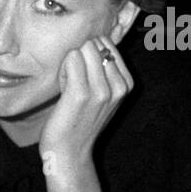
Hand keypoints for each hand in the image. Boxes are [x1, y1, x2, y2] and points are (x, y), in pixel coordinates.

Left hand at [38, 36, 132, 176]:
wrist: (70, 152)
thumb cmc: (79, 120)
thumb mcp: (103, 95)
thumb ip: (106, 70)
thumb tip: (98, 39)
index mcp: (127, 83)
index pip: (108, 44)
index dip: (90, 57)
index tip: (86, 80)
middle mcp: (119, 86)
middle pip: (95, 43)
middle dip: (80, 58)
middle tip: (74, 83)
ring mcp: (102, 90)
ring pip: (83, 49)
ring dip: (70, 64)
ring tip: (69, 87)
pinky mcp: (81, 93)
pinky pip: (71, 58)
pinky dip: (62, 70)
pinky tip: (63, 90)